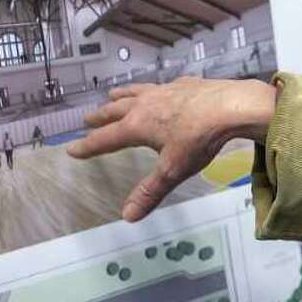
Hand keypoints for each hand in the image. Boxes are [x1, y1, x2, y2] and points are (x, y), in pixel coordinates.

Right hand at [67, 78, 276, 222]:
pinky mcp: (185, 84)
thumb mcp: (173, 170)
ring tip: (112, 95)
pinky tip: (162, 88)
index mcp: (137, 125)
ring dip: (122, 95)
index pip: (105, 139)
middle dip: (100, 117)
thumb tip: (127, 217)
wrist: (230, 106)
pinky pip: (163, 86)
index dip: (88, 146)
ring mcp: (165, 91)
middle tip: (87, 119)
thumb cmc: (199, 140)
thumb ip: (150, 191)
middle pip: (116, 111)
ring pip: (136, 92)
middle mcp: (145, 104)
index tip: (71, 149)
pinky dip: (155, 89)